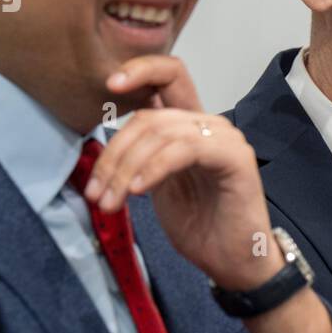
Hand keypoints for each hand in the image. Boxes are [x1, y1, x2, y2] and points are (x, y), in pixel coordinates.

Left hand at [86, 56, 282, 290]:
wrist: (234, 262)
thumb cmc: (201, 226)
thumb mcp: (157, 186)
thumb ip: (140, 158)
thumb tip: (103, 148)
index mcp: (190, 126)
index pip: (168, 76)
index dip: (139, 70)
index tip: (108, 86)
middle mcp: (209, 125)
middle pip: (149, 116)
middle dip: (113, 154)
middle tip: (96, 192)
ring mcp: (225, 139)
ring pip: (161, 132)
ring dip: (125, 168)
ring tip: (110, 202)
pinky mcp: (236, 158)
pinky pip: (185, 150)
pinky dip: (154, 168)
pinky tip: (137, 191)